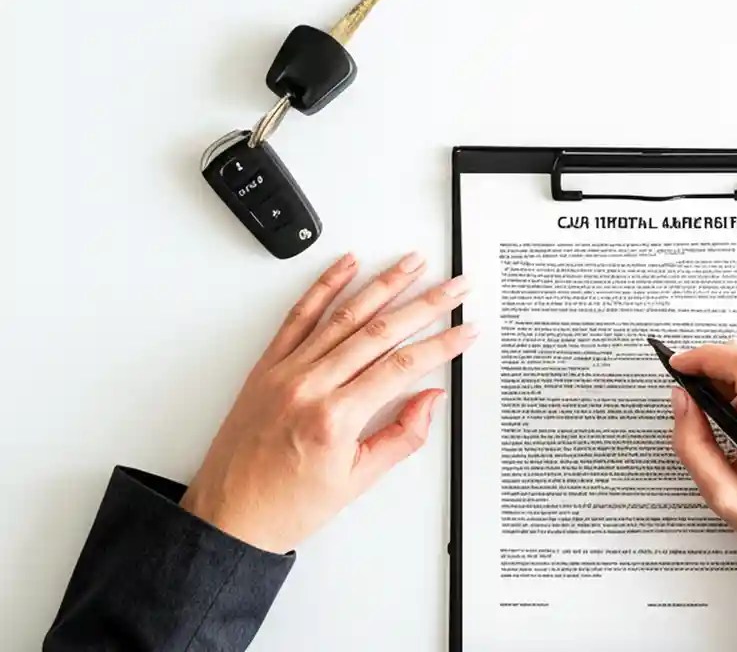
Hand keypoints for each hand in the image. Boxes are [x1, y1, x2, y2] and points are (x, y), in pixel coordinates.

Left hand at [180, 252, 475, 553]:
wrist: (227, 515)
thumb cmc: (286, 505)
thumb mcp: (357, 481)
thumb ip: (400, 436)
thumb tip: (429, 400)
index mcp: (336, 418)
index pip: (403, 367)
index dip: (442, 345)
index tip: (466, 331)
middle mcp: (310, 386)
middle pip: (380, 331)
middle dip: (425, 304)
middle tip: (454, 286)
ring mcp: (286, 371)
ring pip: (344, 315)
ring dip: (383, 284)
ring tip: (412, 264)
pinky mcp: (267, 366)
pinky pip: (298, 316)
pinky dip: (324, 286)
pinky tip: (347, 265)